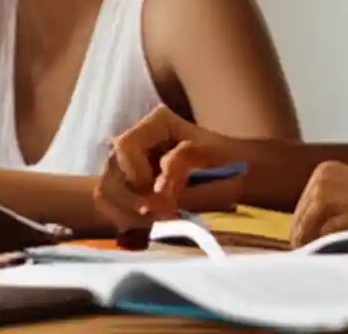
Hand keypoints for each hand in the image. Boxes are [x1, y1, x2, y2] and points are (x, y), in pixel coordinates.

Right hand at [95, 105, 240, 227]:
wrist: (242, 175)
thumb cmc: (231, 161)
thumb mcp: (215, 156)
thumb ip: (184, 163)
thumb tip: (157, 187)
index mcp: (155, 124)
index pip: (125, 147)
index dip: (137, 175)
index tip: (161, 198)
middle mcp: (135, 139)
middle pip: (111, 170)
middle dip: (133, 199)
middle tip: (162, 216)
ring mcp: (127, 162)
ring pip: (106, 189)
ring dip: (128, 212)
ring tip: (157, 221)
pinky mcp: (125, 183)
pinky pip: (109, 203)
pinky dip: (125, 218)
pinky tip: (147, 224)